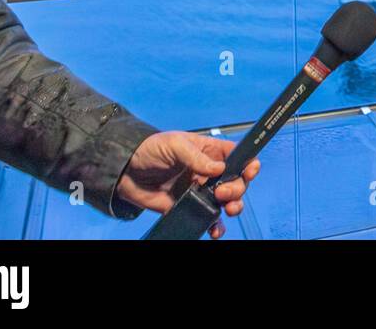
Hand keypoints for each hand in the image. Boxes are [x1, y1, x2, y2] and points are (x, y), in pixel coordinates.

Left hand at [116, 131, 260, 239]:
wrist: (126, 173)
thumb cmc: (150, 150)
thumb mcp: (174, 145)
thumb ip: (196, 157)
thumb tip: (218, 169)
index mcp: (210, 152)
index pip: (237, 156)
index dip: (248, 163)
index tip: (249, 171)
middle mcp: (209, 172)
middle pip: (237, 181)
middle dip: (237, 188)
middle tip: (222, 192)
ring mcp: (201, 190)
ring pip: (228, 201)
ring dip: (233, 206)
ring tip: (226, 209)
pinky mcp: (190, 206)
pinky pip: (209, 218)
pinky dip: (215, 226)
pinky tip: (214, 229)